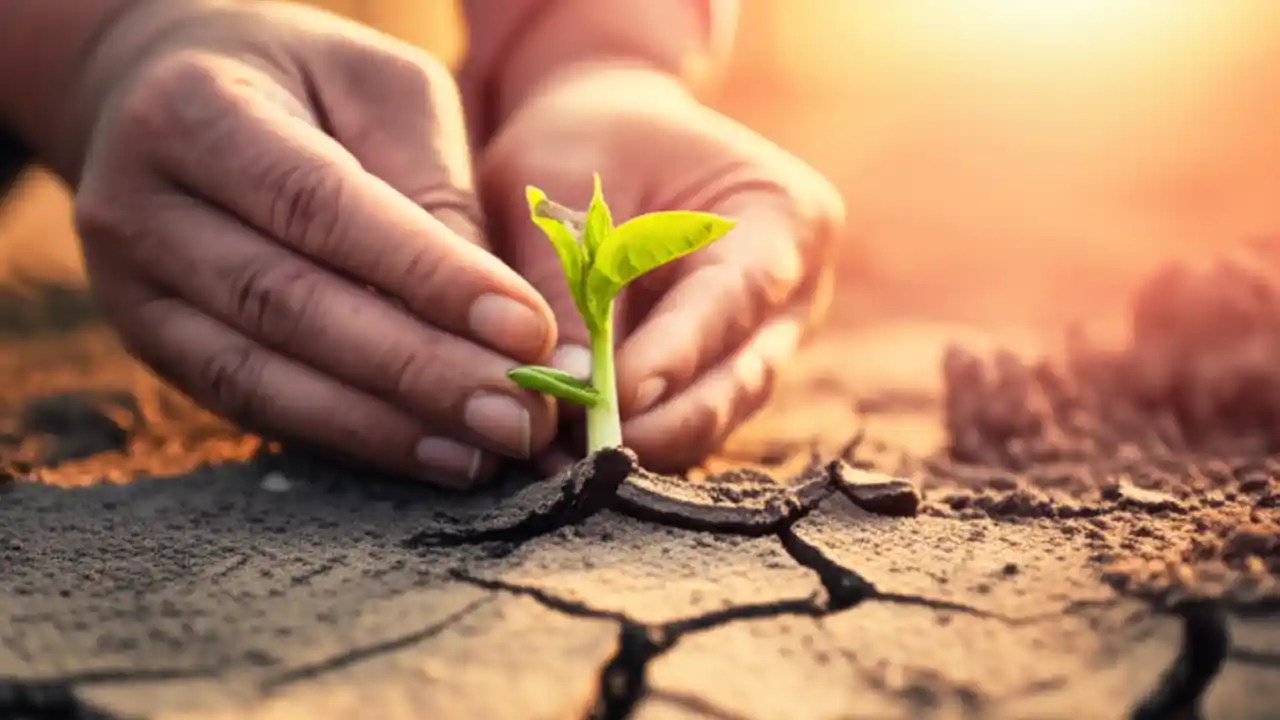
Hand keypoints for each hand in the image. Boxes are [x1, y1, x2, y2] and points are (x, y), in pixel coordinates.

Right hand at [71, 2, 559, 485]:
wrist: (171, 93)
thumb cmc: (307, 85)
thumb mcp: (382, 92)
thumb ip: (435, 193)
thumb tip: (513, 325)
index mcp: (198, 108)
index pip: (321, 206)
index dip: (426, 276)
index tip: (525, 330)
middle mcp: (141, 203)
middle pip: (289, 305)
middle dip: (420, 370)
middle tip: (520, 415)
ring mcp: (131, 285)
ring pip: (262, 376)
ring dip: (386, 425)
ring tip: (486, 448)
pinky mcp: (153, 344)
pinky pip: (251, 407)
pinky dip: (347, 437)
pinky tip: (429, 452)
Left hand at [482, 65, 843, 471]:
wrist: (604, 141)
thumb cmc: (584, 147)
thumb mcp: (560, 192)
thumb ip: (568, 286)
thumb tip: (570, 395)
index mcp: (784, 216)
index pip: (732, 297)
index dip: (676, 355)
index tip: (615, 400)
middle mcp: (795, 292)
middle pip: (742, 377)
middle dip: (665, 421)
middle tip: (584, 453)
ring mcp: (770, 342)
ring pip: (717, 414)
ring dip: (647, 442)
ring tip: (567, 460)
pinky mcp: (729, 377)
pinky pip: (690, 422)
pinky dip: (640, 440)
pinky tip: (577, 458)